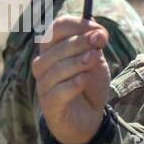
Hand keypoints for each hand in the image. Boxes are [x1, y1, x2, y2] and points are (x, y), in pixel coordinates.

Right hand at [33, 15, 110, 143]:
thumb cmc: (89, 85)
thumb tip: (96, 26)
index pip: (57, 28)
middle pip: (56, 47)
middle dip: (80, 41)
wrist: (89, 118)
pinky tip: (84, 79)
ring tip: (94, 58)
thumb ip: (95, 45)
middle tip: (100, 41)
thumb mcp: (96, 62)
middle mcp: (43, 64)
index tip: (100, 30)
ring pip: (56, 69)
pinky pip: (58, 91)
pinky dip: (72, 84)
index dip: (78, 26)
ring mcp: (44, 85)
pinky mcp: (50, 105)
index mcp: (53, 49)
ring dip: (77, 61)